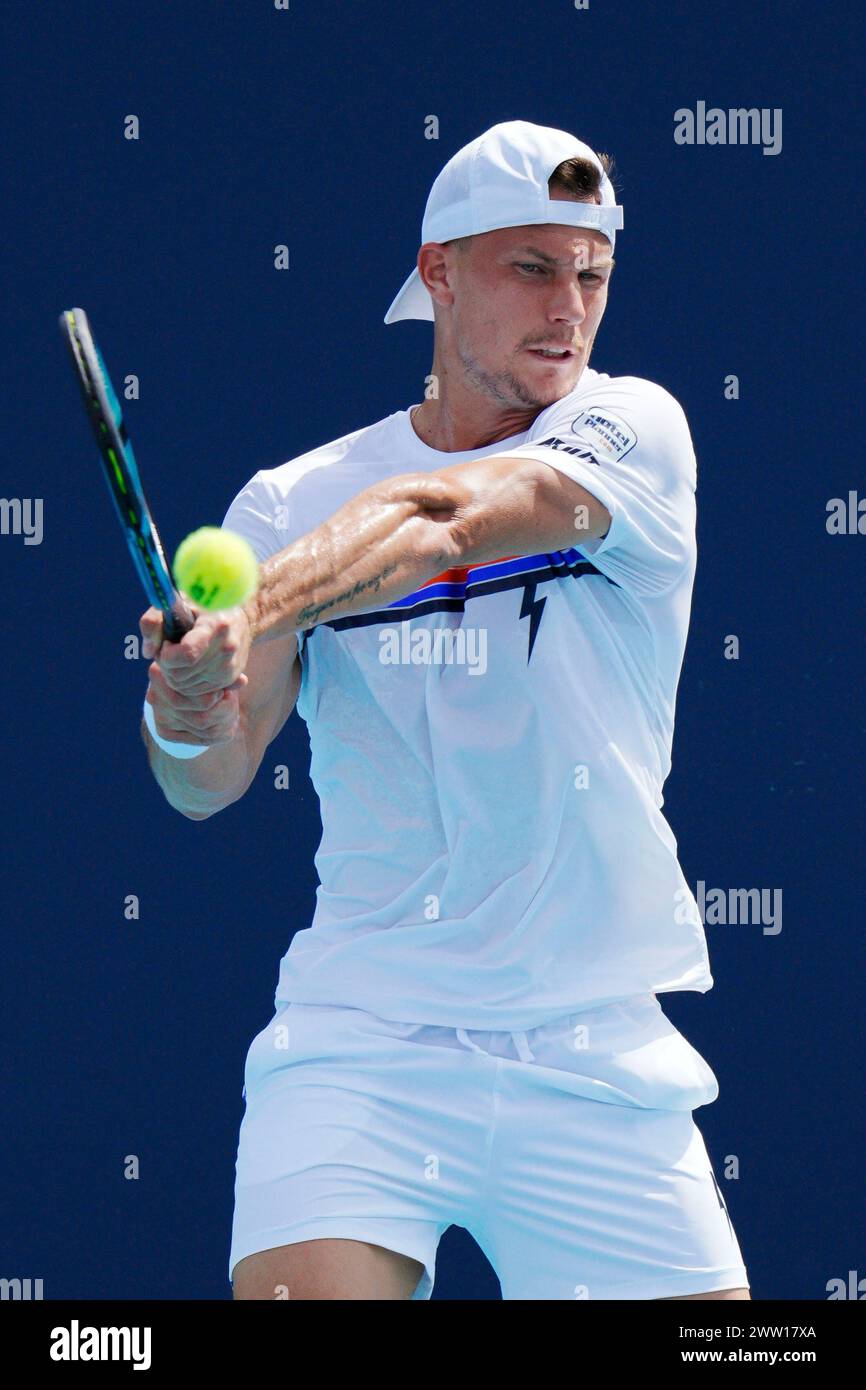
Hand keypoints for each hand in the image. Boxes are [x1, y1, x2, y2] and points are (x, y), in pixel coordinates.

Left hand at [140, 606, 251, 746]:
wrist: (237, 618)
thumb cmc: (199, 608)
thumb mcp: (174, 604)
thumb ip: (152, 622)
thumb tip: (149, 653)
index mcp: (215, 625)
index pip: (187, 655)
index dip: (167, 655)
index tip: (167, 644)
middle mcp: (227, 648)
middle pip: (181, 676)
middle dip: (168, 666)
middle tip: (171, 650)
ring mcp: (230, 667)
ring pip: (186, 688)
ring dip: (176, 675)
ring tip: (182, 656)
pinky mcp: (230, 680)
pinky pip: (196, 694)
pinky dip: (187, 683)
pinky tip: (191, 666)